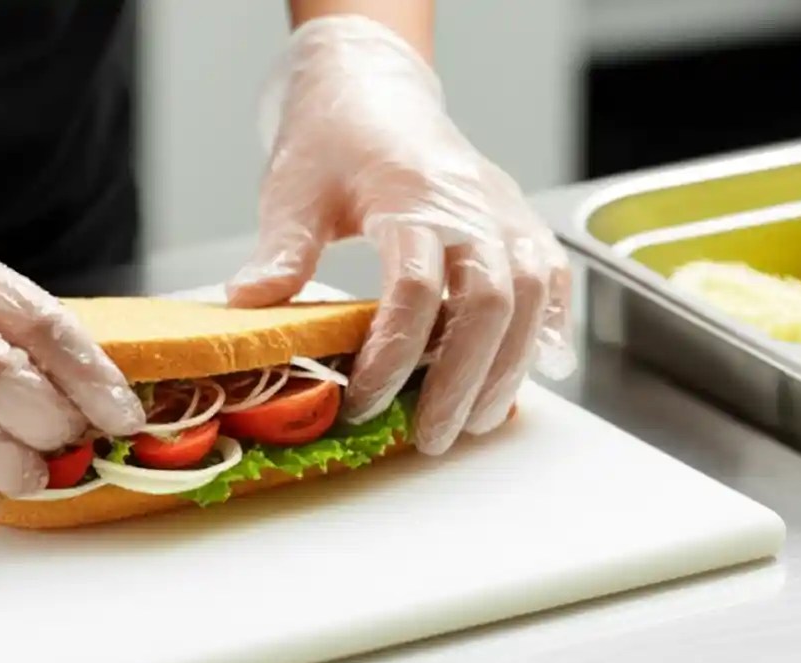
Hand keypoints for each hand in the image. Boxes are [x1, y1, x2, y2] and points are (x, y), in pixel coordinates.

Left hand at [227, 15, 574, 454]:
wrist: (374, 88)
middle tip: (432, 437)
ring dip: (508, 365)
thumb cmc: (332, 138)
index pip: (413, 287)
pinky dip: (549, 325)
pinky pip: (551, 275)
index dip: (392, 353)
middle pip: (488, 301)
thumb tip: (248, 303)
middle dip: (462, 379)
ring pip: (531, 295)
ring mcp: (502, 210)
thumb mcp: (293, 189)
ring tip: (474, 420)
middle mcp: (469, 204)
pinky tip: (535, 370)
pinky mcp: (516, 219)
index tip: (364, 401)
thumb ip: (282, 248)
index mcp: (410, 196)